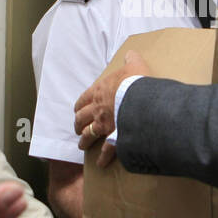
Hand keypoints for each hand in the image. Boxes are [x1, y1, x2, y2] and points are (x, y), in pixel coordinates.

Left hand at [73, 50, 150, 166]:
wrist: (140, 99)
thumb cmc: (135, 82)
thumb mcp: (134, 65)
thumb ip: (130, 60)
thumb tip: (131, 53)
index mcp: (99, 92)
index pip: (83, 99)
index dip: (79, 105)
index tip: (77, 110)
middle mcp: (97, 109)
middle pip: (81, 118)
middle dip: (78, 124)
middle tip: (77, 128)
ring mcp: (103, 125)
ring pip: (88, 134)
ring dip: (84, 140)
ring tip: (82, 145)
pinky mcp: (113, 138)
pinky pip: (106, 151)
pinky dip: (102, 158)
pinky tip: (100, 163)